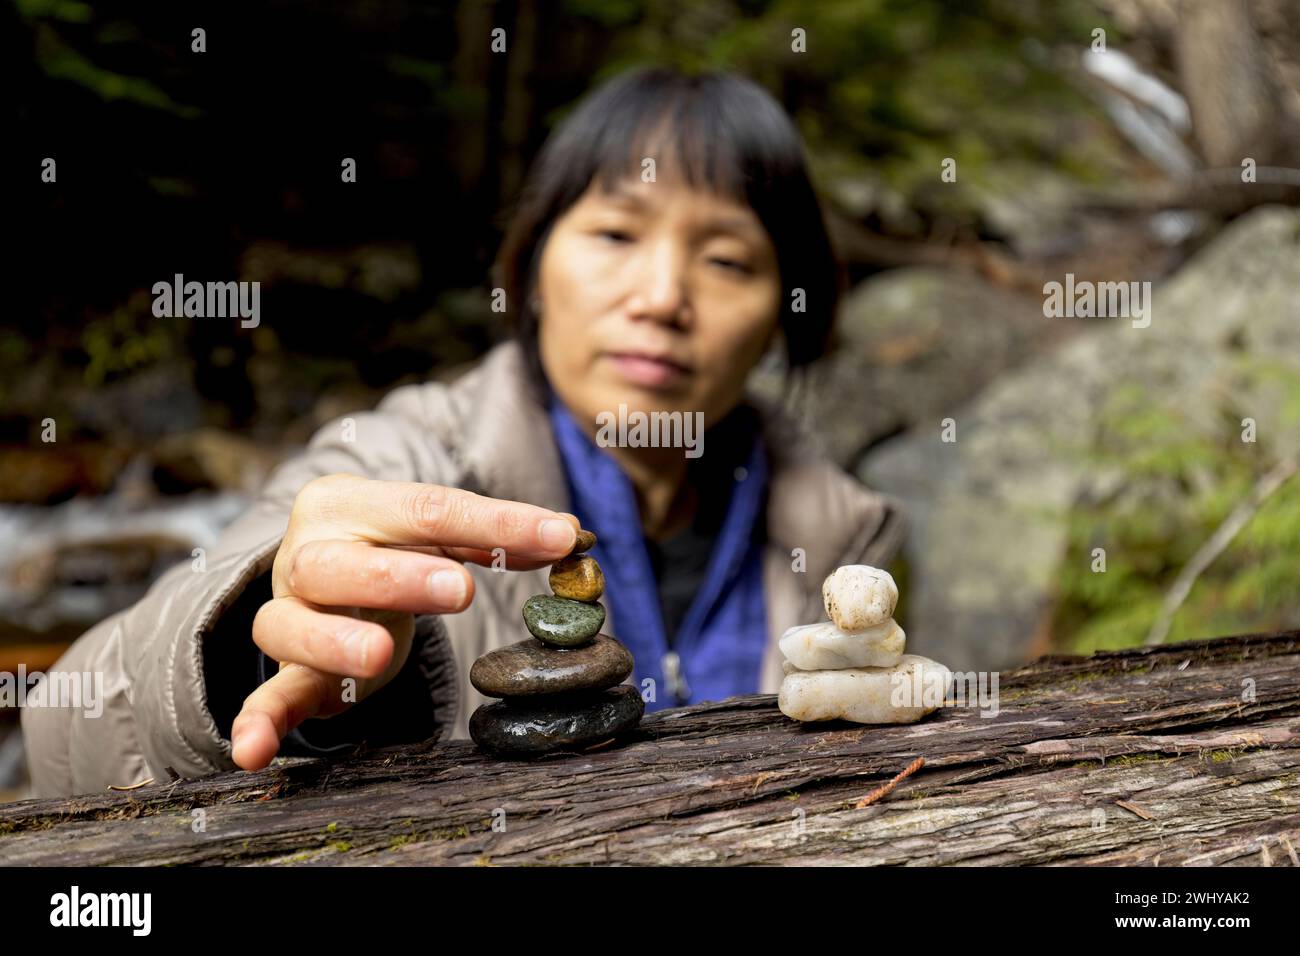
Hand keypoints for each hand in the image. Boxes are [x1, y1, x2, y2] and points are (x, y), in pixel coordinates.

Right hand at [230, 473, 578, 769]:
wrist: (320, 580)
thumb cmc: (389, 551)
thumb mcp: (436, 536)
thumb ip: (494, 536)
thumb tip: (573, 537)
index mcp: (350, 503)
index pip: (425, 507)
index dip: (495, 521)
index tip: (559, 535)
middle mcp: (307, 552)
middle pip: (343, 563)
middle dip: (400, 576)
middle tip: (458, 590)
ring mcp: (287, 611)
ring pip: (291, 624)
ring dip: (333, 641)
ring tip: (378, 657)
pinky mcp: (285, 671)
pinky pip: (264, 695)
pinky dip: (255, 722)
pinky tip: (252, 752)